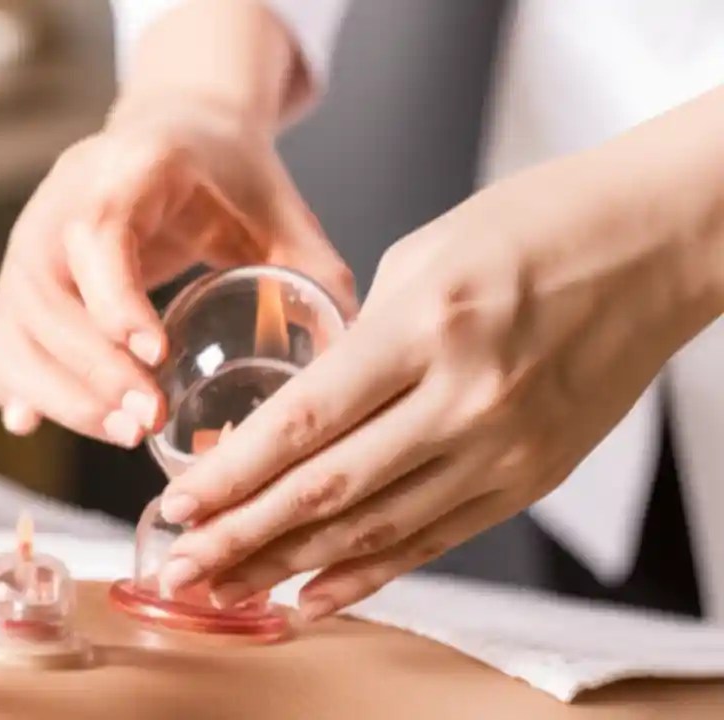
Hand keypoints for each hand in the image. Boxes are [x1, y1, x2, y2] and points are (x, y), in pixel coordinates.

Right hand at [0, 96, 355, 445]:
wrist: (168, 134)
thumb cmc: (223, 171)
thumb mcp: (275, 204)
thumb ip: (311, 266)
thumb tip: (354, 351)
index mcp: (124, 167)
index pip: (95, 233)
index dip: (115, 299)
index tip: (154, 356)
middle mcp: (57, 202)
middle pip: (43, 296)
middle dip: (93, 370)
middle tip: (147, 421)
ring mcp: (27, 247)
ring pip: (12, 330)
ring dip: (60, 392)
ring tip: (124, 432)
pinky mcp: (18, 285)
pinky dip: (18, 387)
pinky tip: (37, 420)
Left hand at [156, 152, 719, 619]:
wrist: (658, 244)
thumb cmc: (535, 227)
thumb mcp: (419, 259)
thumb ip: (354, 342)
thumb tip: (293, 413)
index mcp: (425, 328)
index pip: (304, 422)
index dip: (232, 474)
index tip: (178, 503)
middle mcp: (464, 399)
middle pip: (328, 489)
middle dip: (241, 536)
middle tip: (177, 567)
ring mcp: (504, 448)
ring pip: (376, 528)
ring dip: (290, 567)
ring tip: (224, 590)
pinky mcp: (531, 477)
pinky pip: (437, 538)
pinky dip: (370, 573)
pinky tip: (313, 595)